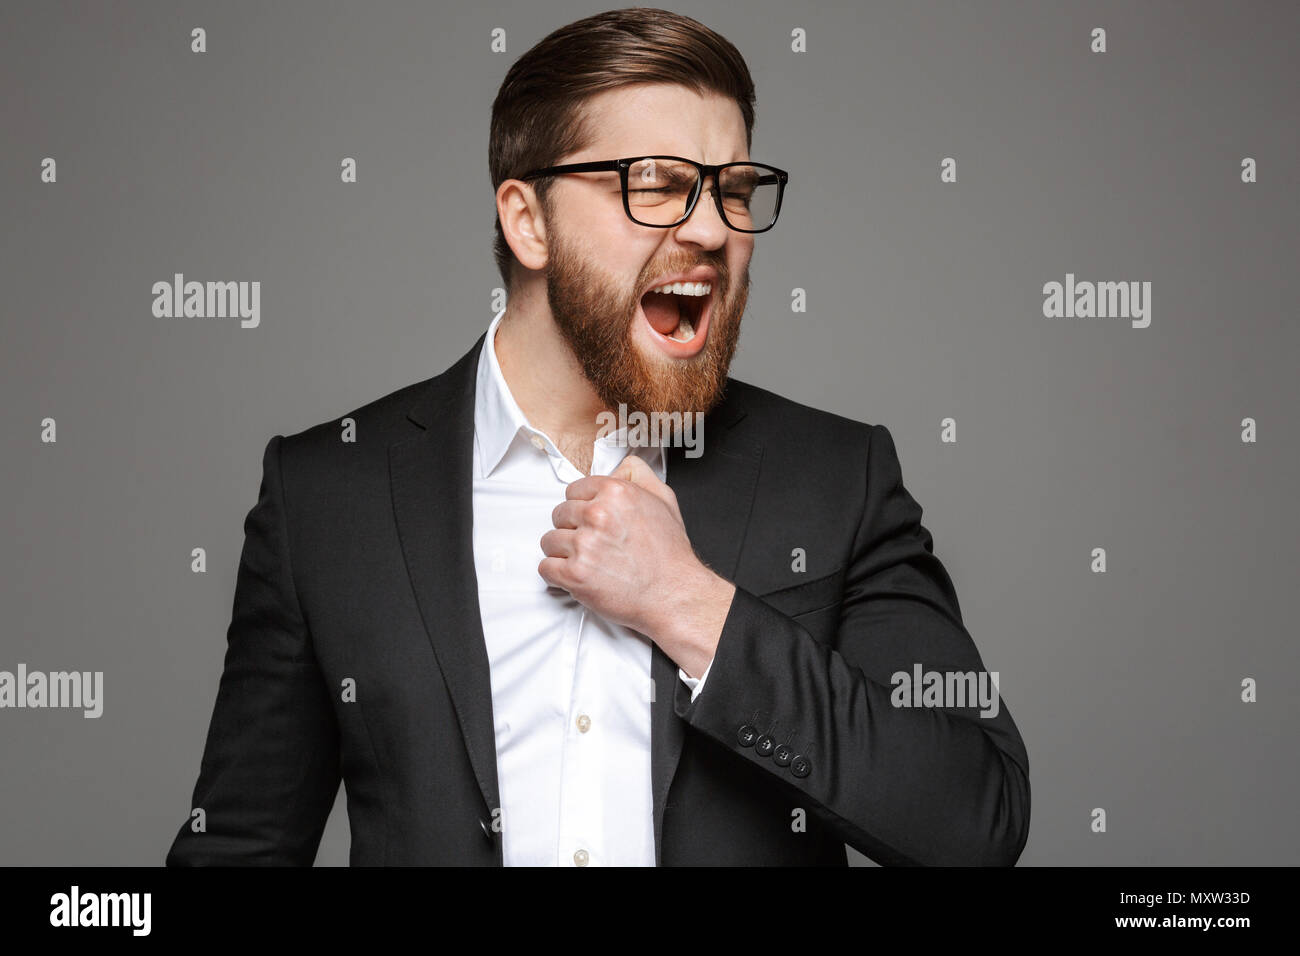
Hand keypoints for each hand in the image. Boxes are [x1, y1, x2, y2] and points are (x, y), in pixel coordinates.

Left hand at [537, 454, 734, 675]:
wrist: (673, 594)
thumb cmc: (669, 554)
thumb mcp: (664, 500)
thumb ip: (639, 475)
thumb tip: (620, 467)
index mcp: (616, 492)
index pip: (573, 490)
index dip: (582, 507)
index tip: (590, 521)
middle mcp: (598, 514)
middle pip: (559, 514)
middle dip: (572, 529)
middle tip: (592, 543)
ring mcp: (584, 545)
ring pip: (549, 541)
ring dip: (563, 553)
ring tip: (587, 561)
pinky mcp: (574, 574)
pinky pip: (545, 568)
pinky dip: (557, 575)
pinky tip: (577, 575)